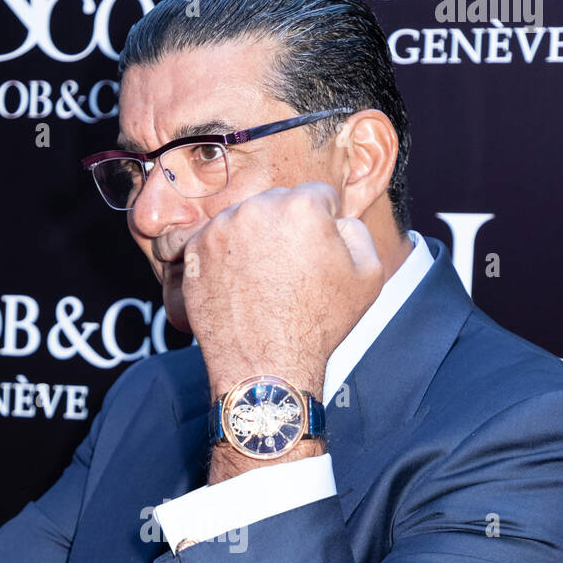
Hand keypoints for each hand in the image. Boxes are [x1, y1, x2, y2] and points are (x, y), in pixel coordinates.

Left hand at [180, 181, 383, 400]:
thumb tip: (337, 218)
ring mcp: (220, 229)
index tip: (317, 253)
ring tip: (264, 280)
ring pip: (244, 219)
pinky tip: (240, 284)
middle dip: (286, 227)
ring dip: (254, 239)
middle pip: (278, 202)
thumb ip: (357, 230)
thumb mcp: (368, 275)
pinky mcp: (194, 251)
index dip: (323, 224)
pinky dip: (226, 256)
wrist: (265, 366)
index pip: (318, 196)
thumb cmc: (318, 325)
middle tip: (290, 269)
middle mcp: (256, 208)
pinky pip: (216, 241)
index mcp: (301, 206)